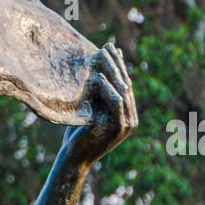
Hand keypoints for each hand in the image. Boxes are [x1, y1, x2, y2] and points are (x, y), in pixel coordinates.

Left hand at [61, 40, 137, 165]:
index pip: (125, 84)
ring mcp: (127, 124)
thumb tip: (96, 70)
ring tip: (102, 55)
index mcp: (127, 114)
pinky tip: (98, 77)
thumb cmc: (77, 134)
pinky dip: (108, 89)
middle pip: (126, 84)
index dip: (119, 65)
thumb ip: (98, 94)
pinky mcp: (118, 128)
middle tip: (108, 45)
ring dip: (112, 71)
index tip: (111, 47)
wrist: (74, 158)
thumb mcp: (90, 110)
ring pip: (123, 91)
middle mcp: (131, 119)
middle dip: (117, 63)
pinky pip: (116, 103)